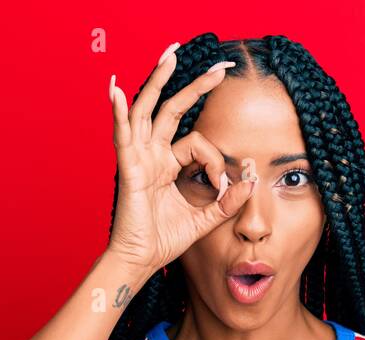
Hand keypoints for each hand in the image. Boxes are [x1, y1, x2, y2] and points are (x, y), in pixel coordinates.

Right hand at [104, 47, 257, 276]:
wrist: (142, 260)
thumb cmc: (166, 240)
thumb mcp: (205, 218)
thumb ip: (228, 201)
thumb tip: (250, 179)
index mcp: (169, 164)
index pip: (198, 144)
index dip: (216, 160)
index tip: (223, 185)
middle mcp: (153, 154)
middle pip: (173, 109)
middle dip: (195, 86)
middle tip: (220, 67)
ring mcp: (139, 157)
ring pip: (147, 109)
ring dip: (158, 80)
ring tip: (170, 54)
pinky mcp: (128, 167)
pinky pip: (122, 134)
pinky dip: (118, 112)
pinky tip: (114, 89)